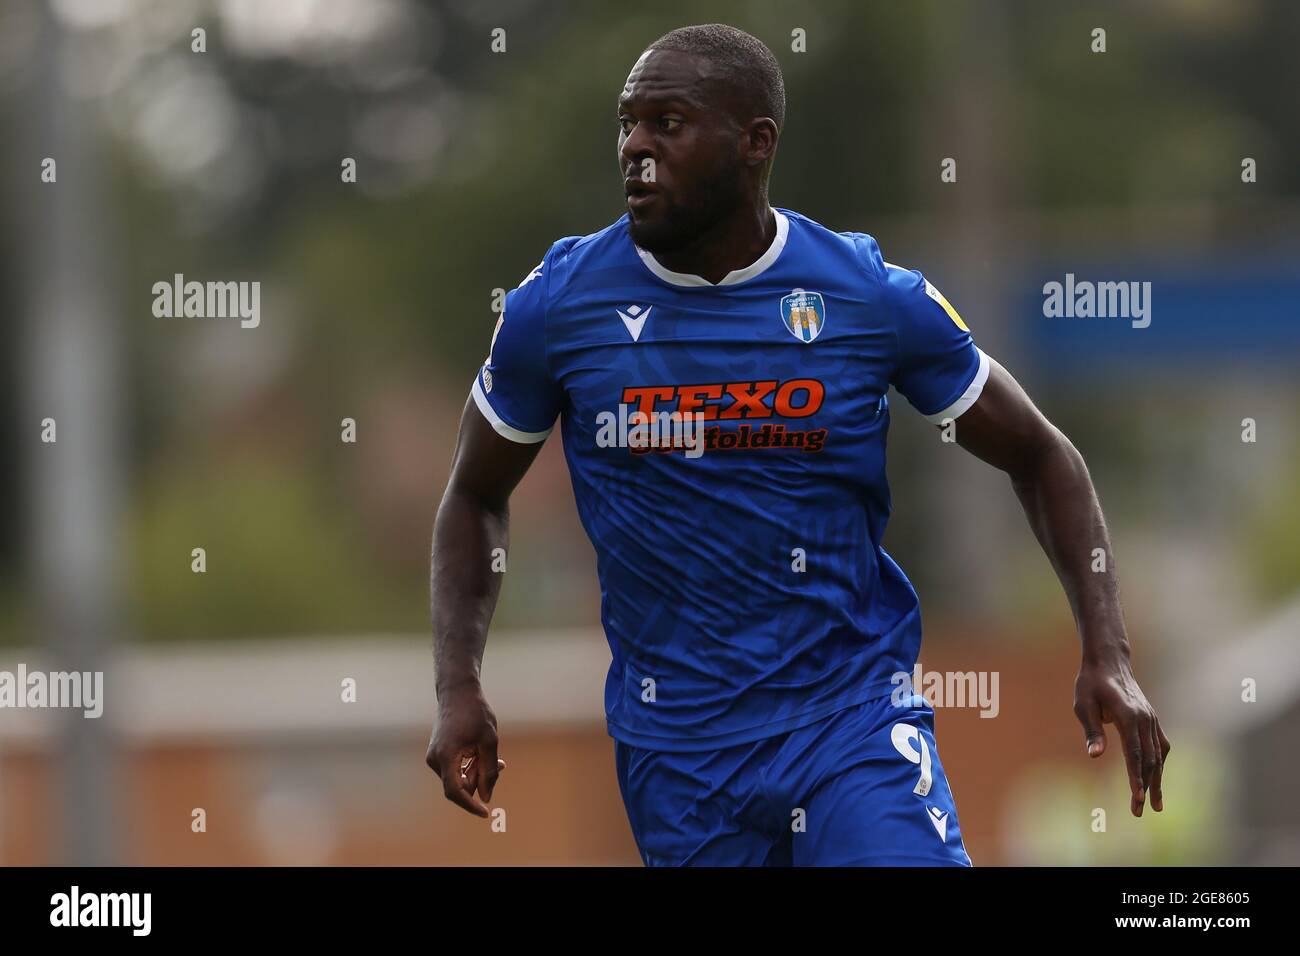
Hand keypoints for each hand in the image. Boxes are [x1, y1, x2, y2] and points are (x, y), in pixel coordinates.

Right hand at [426, 682, 505, 816]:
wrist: (457, 692)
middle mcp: (434, 759)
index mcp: (445, 756)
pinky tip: (482, 756)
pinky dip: (469, 767)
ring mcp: (434, 756)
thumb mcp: (489, 741)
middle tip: (500, 765)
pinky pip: (454, 769)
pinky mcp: (437, 753)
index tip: (485, 812)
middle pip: (458, 785)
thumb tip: (486, 796)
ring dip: (476, 773)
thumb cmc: (475, 713)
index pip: (455, 791)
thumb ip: (489, 770)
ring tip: (494, 757)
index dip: (470, 805)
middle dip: (479, 781)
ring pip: (457, 777)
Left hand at [1073, 650, 1170, 816]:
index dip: (1136, 778)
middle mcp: (1145, 718)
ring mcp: (1151, 718)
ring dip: (1156, 780)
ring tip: (1155, 804)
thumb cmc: (1090, 683)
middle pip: (1149, 759)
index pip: (1134, 754)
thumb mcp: (1083, 704)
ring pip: (1158, 755)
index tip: (1136, 798)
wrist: (1108, 662)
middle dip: (1146, 787)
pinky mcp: (1152, 718)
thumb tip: (1095, 755)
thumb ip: (1092, 730)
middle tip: (1140, 811)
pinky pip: (1161, 745)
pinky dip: (1160, 763)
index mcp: (1128, 716)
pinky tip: (1156, 778)